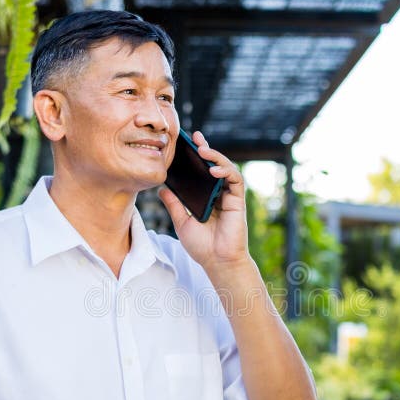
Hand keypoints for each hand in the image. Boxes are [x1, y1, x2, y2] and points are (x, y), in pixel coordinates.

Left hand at [158, 131, 249, 272]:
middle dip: (206, 149)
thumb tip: (161, 189)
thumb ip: (174, 204)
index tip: (186, 144)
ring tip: (203, 150)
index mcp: (206, 197)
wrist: (217, 262)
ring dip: (216, 157)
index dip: (196, 157)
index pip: (202, 172)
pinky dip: (226, 171)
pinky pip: (235, 180)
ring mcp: (229, 196)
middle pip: (214, 166)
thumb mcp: (182, 222)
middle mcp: (219, 194)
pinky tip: (214, 169)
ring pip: (226, 168)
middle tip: (195, 137)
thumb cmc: (202, 246)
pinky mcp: (238, 201)